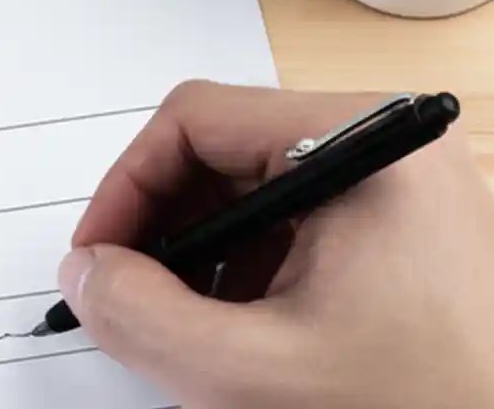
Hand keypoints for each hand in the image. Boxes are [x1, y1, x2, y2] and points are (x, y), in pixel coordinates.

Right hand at [63, 82, 493, 408]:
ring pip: (254, 191)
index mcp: (362, 145)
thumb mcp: (253, 373)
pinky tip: (242, 333)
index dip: (128, 188)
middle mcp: (388, 145)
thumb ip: (142, 317)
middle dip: (163, 230)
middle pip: (222, 152)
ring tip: (189, 329)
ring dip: (200, 257)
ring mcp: (401, 185)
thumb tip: (87, 271)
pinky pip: (296, 223)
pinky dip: (248, 271)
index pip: (197, 119)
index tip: (98, 257)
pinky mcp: (406, 226)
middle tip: (130, 299)